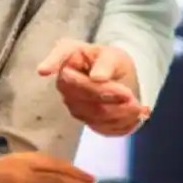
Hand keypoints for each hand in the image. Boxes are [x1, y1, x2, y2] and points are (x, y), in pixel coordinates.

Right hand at [36, 40, 150, 135]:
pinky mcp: (86, 119)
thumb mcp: (115, 56)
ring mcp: (73, 102)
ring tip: (138, 106)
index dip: (52, 63)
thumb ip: (107, 63)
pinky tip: (131, 114)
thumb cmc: (113, 63)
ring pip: (91, 112)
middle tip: (130, 95)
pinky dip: (120, 122)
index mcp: (71, 56)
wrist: (123, 82)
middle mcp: (66, 80)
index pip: (60, 57)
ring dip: (117, 112)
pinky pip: (101, 126)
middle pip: (78, 91)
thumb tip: (97, 77)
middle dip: (105, 95)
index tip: (44, 70)